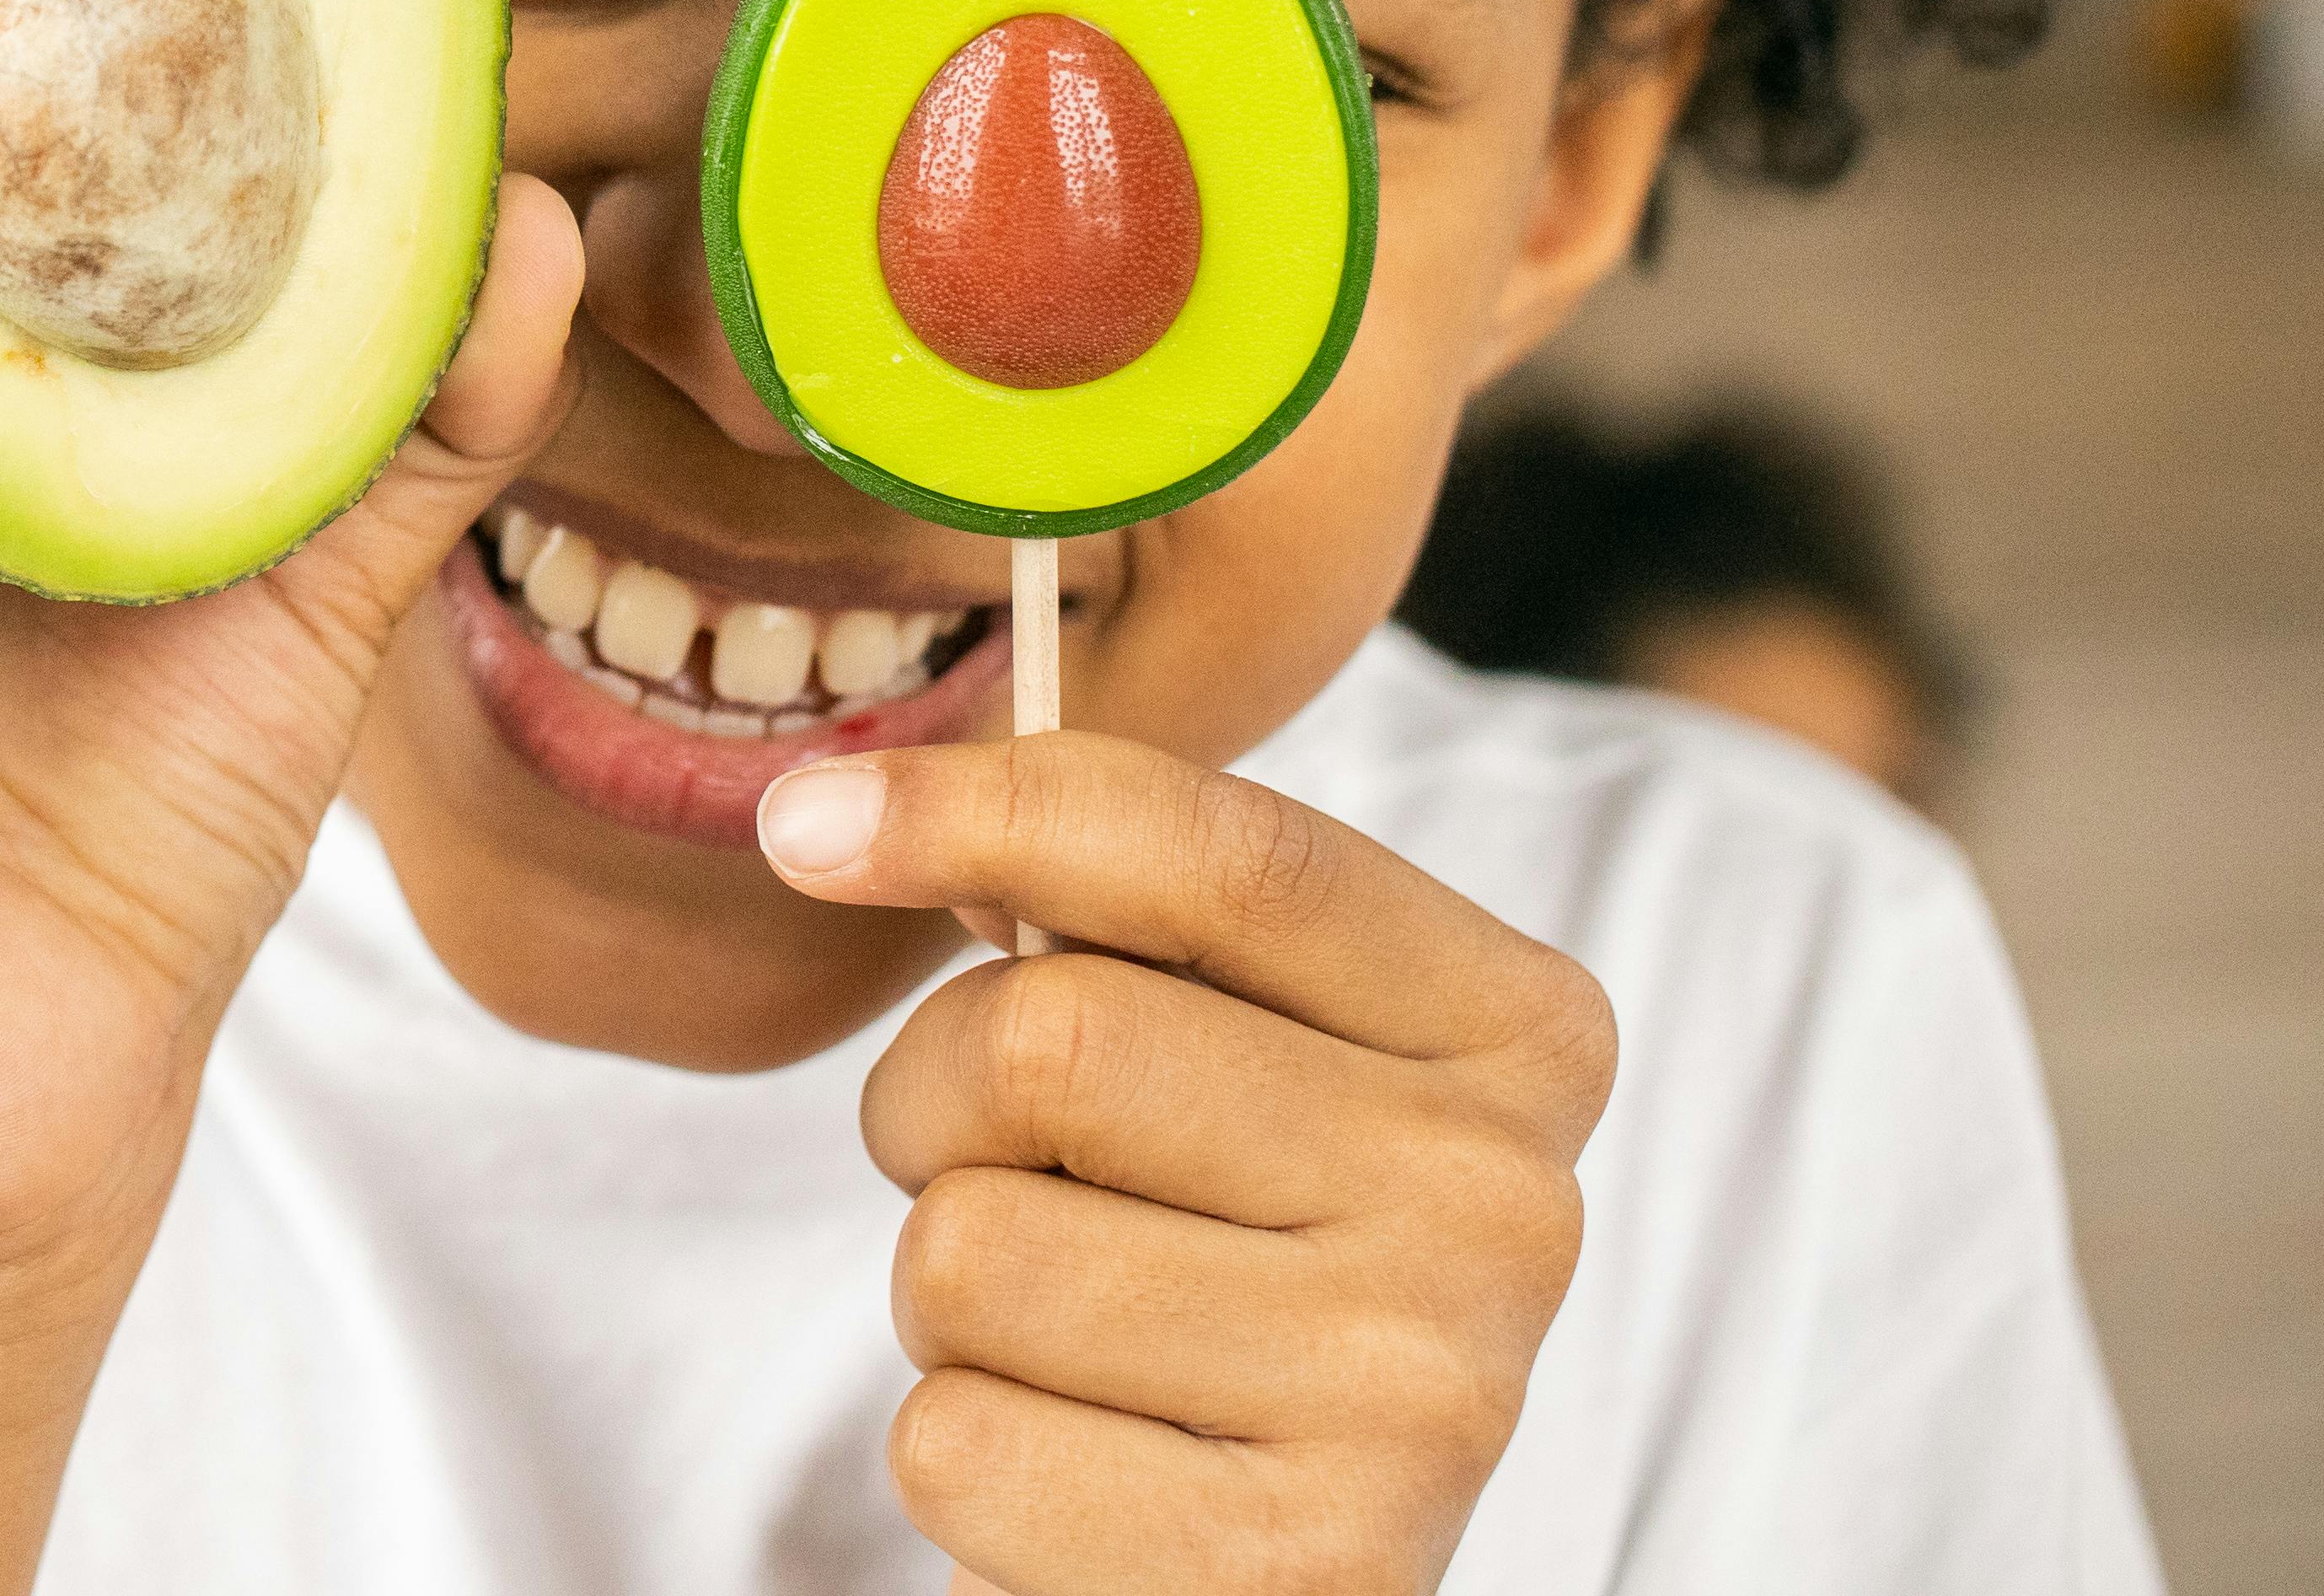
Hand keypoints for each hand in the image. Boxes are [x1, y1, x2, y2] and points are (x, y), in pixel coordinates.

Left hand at [758, 732, 1613, 1595]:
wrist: (1264, 1571)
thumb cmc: (1211, 1254)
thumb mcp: (1217, 1048)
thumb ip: (1105, 904)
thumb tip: (846, 817)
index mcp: (1516, 1034)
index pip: (1226, 854)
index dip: (985, 805)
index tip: (806, 820)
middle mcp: (1505, 1208)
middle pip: (1055, 1041)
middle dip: (935, 1100)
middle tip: (992, 1171)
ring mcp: (1416, 1401)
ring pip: (973, 1251)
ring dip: (946, 1297)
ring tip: (1061, 1339)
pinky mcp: (1299, 1576)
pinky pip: (959, 1443)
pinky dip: (961, 1456)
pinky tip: (1078, 1472)